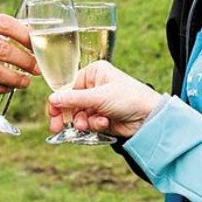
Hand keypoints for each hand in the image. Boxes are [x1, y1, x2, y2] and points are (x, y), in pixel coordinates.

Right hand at [0, 11, 37, 96]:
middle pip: (4, 49)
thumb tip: (15, 37)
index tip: (36, 43)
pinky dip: (0, 88)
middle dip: (26, 60)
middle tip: (37, 67)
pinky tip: (8, 88)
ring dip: (17, 78)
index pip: (3, 23)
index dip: (25, 34)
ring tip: (26, 81)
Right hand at [46, 61, 162, 137]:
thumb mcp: (99, 96)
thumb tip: (52, 99)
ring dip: (83, 121)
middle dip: (67, 115)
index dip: (58, 101)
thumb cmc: (129, 98)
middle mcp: (94, 87)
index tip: (51, 114)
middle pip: (70, 102)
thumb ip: (74, 99)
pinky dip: (93, 125)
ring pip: (78, 115)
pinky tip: (104, 123)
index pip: (68, 86)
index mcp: (93, 73)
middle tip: (56, 128)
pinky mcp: (101, 117)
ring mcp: (98, 103)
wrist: (149, 117)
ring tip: (90, 124)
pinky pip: (88, 123)